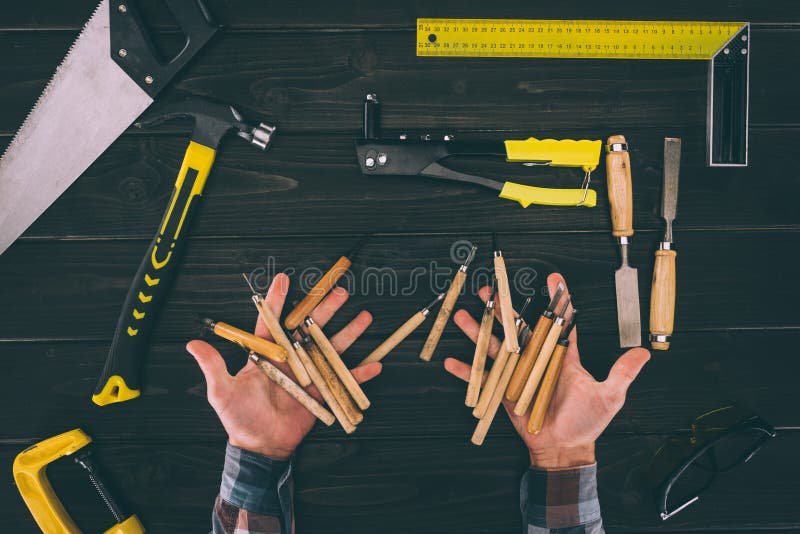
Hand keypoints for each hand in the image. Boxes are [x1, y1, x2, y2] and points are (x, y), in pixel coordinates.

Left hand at [186, 273, 381, 459]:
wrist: (259, 446)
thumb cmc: (239, 418)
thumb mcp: (221, 391)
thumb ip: (212, 366)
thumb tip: (191, 343)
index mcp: (267, 354)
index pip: (273, 321)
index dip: (278, 300)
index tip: (284, 279)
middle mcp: (290, 359)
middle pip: (310, 328)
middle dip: (325, 309)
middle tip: (339, 291)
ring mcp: (308, 374)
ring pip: (330, 348)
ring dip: (348, 333)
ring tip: (364, 316)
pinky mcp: (321, 393)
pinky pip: (342, 381)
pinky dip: (359, 375)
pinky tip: (374, 364)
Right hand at [444, 273, 649, 468]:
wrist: (564, 448)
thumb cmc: (586, 422)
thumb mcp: (610, 395)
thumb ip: (623, 372)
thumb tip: (645, 352)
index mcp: (561, 356)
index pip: (559, 322)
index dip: (557, 300)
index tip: (553, 279)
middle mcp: (537, 359)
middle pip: (518, 327)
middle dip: (504, 307)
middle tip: (491, 288)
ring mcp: (518, 374)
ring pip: (496, 347)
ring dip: (479, 332)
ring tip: (463, 315)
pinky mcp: (505, 391)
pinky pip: (484, 379)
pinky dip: (468, 372)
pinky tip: (451, 361)